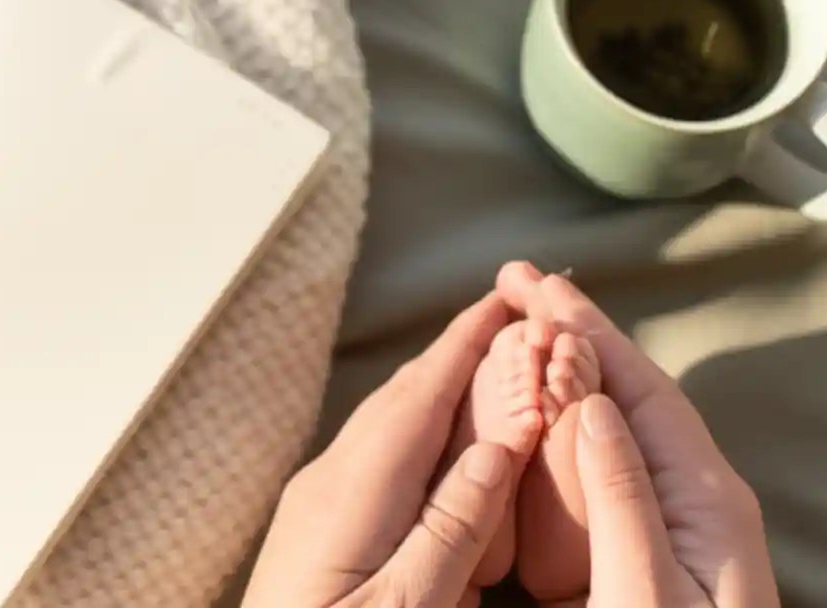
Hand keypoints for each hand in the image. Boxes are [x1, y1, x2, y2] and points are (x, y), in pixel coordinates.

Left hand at [243, 294, 518, 606]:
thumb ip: (453, 528)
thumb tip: (497, 446)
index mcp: (351, 492)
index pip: (418, 396)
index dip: (464, 344)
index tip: (507, 298)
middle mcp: (326, 480)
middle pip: (401, 399)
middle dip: (456, 354)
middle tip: (512, 321)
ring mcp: (315, 500)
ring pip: (386, 424)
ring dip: (437, 389)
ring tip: (488, 366)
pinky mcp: (315, 524)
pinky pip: (376, 455)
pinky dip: (419, 431)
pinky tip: (444, 445)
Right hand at [496, 262, 779, 606]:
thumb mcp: (647, 591)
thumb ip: (621, 496)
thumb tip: (586, 402)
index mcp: (702, 497)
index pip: (638, 387)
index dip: (585, 327)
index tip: (533, 282)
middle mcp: (682, 497)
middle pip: (617, 393)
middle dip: (564, 332)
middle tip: (511, 283)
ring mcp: (652, 524)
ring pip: (596, 432)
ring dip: (550, 377)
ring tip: (503, 331)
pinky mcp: (622, 554)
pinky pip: (580, 479)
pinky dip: (541, 439)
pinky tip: (510, 421)